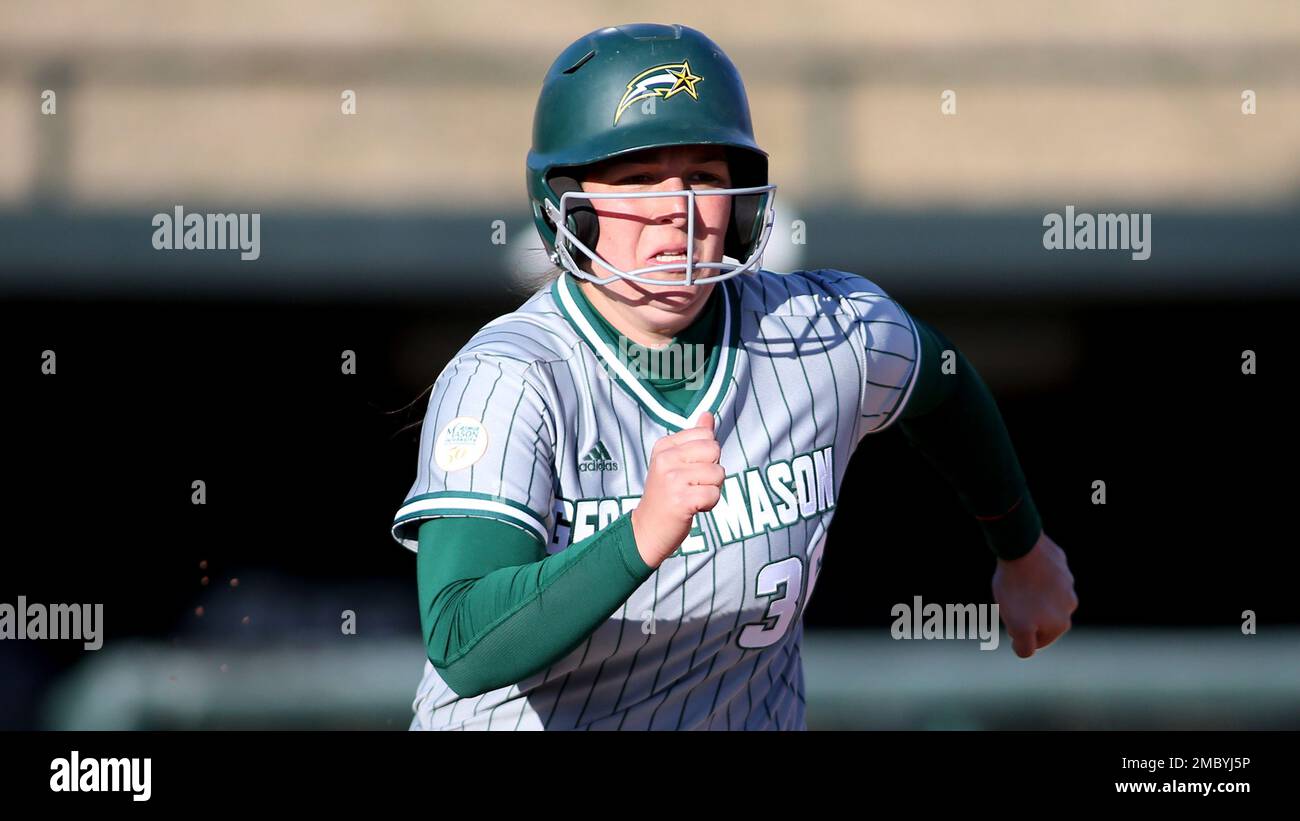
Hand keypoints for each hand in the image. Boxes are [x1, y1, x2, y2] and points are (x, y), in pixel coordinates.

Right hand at [631, 412, 723, 567]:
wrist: (648, 529)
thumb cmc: (666, 494)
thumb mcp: (675, 461)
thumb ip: (695, 437)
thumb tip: (708, 414)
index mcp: (664, 446)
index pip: (706, 435)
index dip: (706, 455)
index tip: (689, 470)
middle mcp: (666, 459)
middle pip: (715, 451)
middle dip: (712, 471)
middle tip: (692, 485)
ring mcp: (672, 479)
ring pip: (718, 473)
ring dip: (711, 489)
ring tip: (691, 496)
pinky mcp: (681, 500)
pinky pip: (715, 494)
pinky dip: (710, 504)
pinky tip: (692, 508)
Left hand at [992, 531, 1077, 657]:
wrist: (1022, 548)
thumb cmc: (1018, 590)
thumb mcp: (1017, 627)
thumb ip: (1024, 646)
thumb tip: (1025, 651)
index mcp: (1061, 623)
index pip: (1038, 641)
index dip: (1019, 634)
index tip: (1009, 619)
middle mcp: (1070, 604)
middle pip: (1042, 618)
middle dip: (1026, 614)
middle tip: (1009, 601)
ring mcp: (1066, 582)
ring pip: (1044, 596)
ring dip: (1030, 594)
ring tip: (1014, 584)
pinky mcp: (1059, 563)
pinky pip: (1044, 575)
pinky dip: (1033, 576)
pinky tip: (1021, 568)